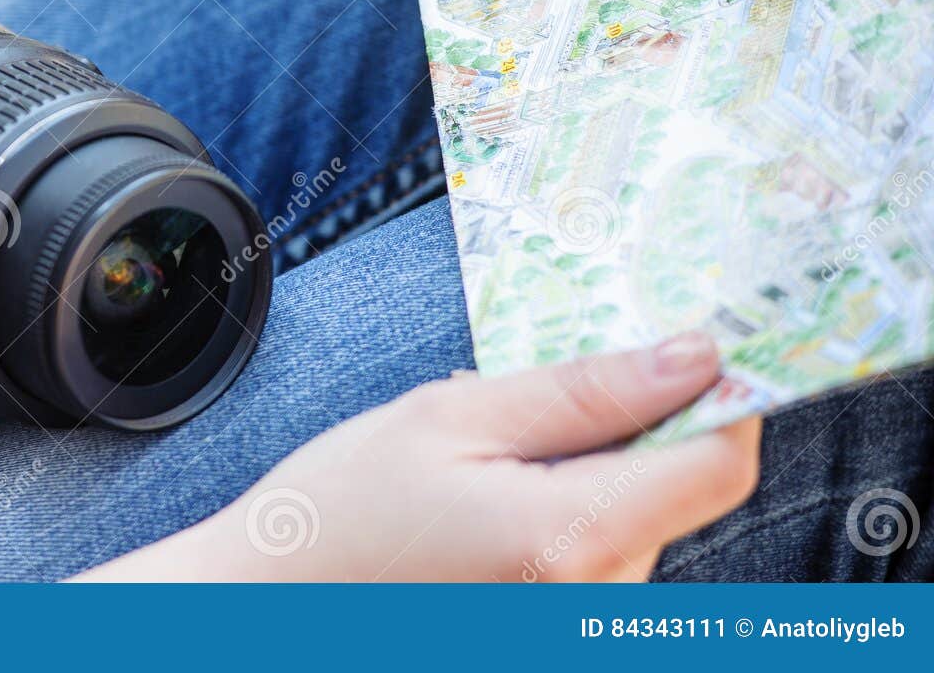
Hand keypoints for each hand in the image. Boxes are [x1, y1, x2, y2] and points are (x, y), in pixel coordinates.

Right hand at [78, 333, 759, 580]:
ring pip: (638, 527)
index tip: (684, 351)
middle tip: (522, 407)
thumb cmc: (338, 516)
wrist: (267, 614)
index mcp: (574, 539)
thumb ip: (581, 390)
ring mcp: (579, 633)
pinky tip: (483, 514)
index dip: (719, 396)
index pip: (720, 462)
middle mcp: (598, 607)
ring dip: (588, 478)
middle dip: (626, 432)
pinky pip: (601, 564)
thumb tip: (694, 356)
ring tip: (483, 469)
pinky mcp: (559, 638)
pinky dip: (564, 522)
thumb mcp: (448, 419)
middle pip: (678, 493)